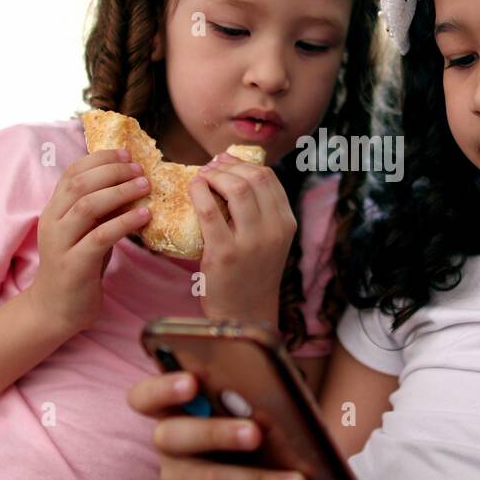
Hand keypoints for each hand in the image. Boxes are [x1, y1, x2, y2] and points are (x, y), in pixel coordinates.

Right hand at [26, 149, 151, 337]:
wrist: (56, 310)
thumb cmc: (79, 267)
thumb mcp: (88, 231)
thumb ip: (102, 209)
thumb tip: (132, 182)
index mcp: (54, 209)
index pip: (72, 172)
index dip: (100, 159)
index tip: (126, 153)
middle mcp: (52, 222)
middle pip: (79, 184)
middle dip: (112, 171)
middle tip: (140, 169)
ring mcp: (60, 243)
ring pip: (87, 206)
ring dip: (120, 192)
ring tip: (145, 186)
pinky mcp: (73, 265)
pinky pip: (100, 237)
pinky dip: (124, 223)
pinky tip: (144, 216)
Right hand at [127, 372, 308, 479]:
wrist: (258, 469)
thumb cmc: (252, 421)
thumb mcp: (246, 402)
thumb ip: (249, 388)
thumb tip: (276, 376)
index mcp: (175, 408)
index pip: (146, 396)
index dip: (162, 388)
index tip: (191, 382)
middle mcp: (170, 443)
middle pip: (175, 436)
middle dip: (216, 433)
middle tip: (255, 433)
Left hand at [188, 152, 296, 325]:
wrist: (245, 315)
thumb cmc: (251, 274)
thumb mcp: (269, 241)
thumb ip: (260, 212)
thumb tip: (232, 173)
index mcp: (286, 223)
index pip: (268, 177)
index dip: (243, 164)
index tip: (224, 164)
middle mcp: (274, 230)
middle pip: (253, 177)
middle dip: (227, 166)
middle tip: (210, 169)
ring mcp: (251, 242)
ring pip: (236, 187)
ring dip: (213, 175)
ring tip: (201, 179)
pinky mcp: (225, 253)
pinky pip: (210, 211)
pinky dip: (199, 192)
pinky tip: (193, 189)